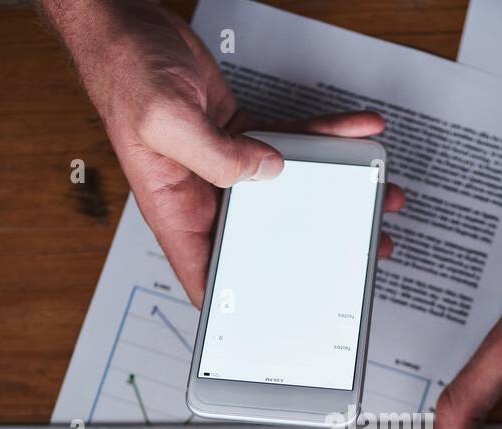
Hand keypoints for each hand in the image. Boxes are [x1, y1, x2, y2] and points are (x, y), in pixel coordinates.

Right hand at [43, 0, 403, 303]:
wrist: (128, 26)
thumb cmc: (125, 73)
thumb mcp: (165, 121)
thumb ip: (217, 156)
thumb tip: (267, 173)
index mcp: (176, 212)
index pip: (208, 277)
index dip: (238, 308)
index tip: (279, 325)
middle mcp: (204, 197)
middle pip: (265, 240)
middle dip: (314, 248)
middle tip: (360, 253)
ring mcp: (227, 167)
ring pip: (290, 192)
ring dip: (335, 193)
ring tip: (377, 196)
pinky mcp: (243, 137)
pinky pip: (293, 144)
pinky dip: (327, 138)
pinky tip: (358, 133)